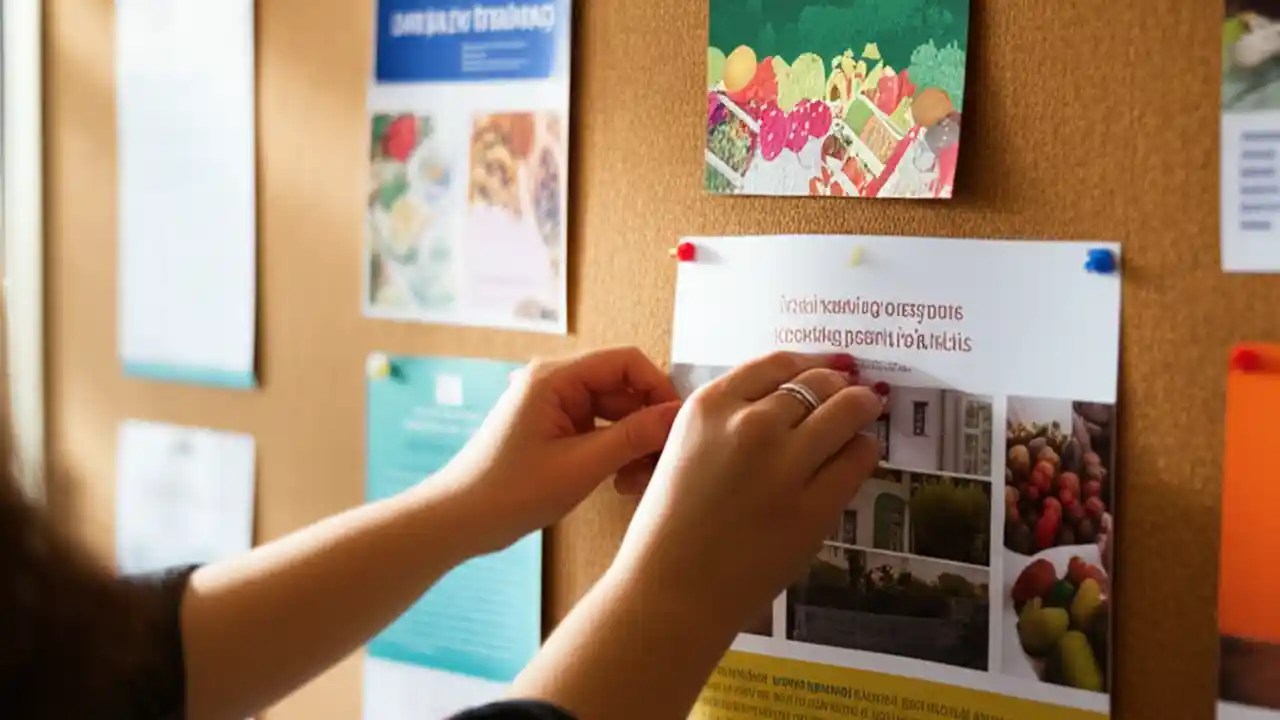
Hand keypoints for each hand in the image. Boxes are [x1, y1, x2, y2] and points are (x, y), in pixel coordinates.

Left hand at [437, 347, 681, 552]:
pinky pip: (597, 430)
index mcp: (554, 378)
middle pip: (622, 388)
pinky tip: (620, 483)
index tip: (677, 423)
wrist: (459, 520)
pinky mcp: (552, 429)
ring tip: (637, 482)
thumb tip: (677, 416)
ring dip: (632, 444)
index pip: (625, 361)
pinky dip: (614, 452)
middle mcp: (554, 384)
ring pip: (613, 413)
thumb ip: (633, 437)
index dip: (658, 388)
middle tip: (663, 462)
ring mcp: (553, 407)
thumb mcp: (581, 466)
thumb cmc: (509, 492)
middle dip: (647, 424)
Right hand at [607, 351, 883, 634]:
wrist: (672, 589)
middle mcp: (749, 426)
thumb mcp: (684, 450)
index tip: (825, 368)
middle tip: (852, 392)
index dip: (809, 362)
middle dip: (839, 384)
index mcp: (709, 408)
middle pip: (816, 383)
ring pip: (845, 411)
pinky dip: (863, 450)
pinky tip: (858, 454)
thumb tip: (784, 403)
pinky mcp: (814, 506)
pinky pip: (857, 459)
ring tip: (868, 410)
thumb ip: (727, 422)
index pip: (776, 365)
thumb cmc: (669, 525)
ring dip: (862, 407)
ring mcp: (785, 466)